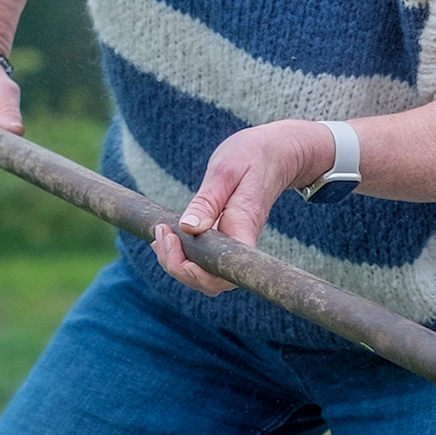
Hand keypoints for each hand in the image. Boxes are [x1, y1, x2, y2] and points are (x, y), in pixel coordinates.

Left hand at [151, 120, 333, 295]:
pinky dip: (182, 255)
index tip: (175, 239)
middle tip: (161, 233)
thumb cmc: (252, 156)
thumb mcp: (226, 170)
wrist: (275, 153)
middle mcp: (241, 241)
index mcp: (244, 226)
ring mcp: (234, 242)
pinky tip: (167, 237)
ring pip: (205, 274)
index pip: (223, 269)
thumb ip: (207, 200)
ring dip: (176, 263)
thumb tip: (187, 227)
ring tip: (160, 234)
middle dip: (177, 267)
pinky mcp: (226, 238)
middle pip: (210, 280)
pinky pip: (205, 260)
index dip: (195, 271)